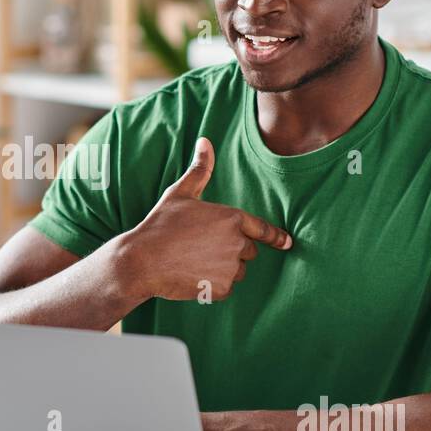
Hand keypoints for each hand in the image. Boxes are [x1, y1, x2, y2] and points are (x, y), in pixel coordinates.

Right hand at [121, 137, 291, 301]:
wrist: (142, 261)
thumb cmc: (161, 224)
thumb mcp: (180, 193)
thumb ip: (200, 169)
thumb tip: (205, 141)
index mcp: (231, 218)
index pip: (263, 229)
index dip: (276, 236)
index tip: (287, 242)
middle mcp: (236, 243)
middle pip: (248, 251)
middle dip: (231, 250)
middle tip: (202, 247)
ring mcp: (230, 268)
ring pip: (237, 271)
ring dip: (223, 269)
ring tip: (195, 261)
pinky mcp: (221, 288)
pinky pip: (225, 288)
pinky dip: (213, 286)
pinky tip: (193, 277)